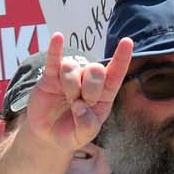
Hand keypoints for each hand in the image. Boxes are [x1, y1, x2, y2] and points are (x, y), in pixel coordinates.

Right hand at [24, 34, 134, 155]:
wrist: (46, 135)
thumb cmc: (70, 133)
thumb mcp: (83, 136)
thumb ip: (87, 126)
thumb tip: (80, 106)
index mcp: (103, 95)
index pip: (115, 74)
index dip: (122, 58)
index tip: (127, 42)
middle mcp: (88, 82)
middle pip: (96, 70)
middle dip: (90, 88)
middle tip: (79, 104)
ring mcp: (69, 77)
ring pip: (73, 67)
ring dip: (71, 85)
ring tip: (67, 99)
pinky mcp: (50, 77)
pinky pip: (53, 60)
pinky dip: (56, 49)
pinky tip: (58, 37)